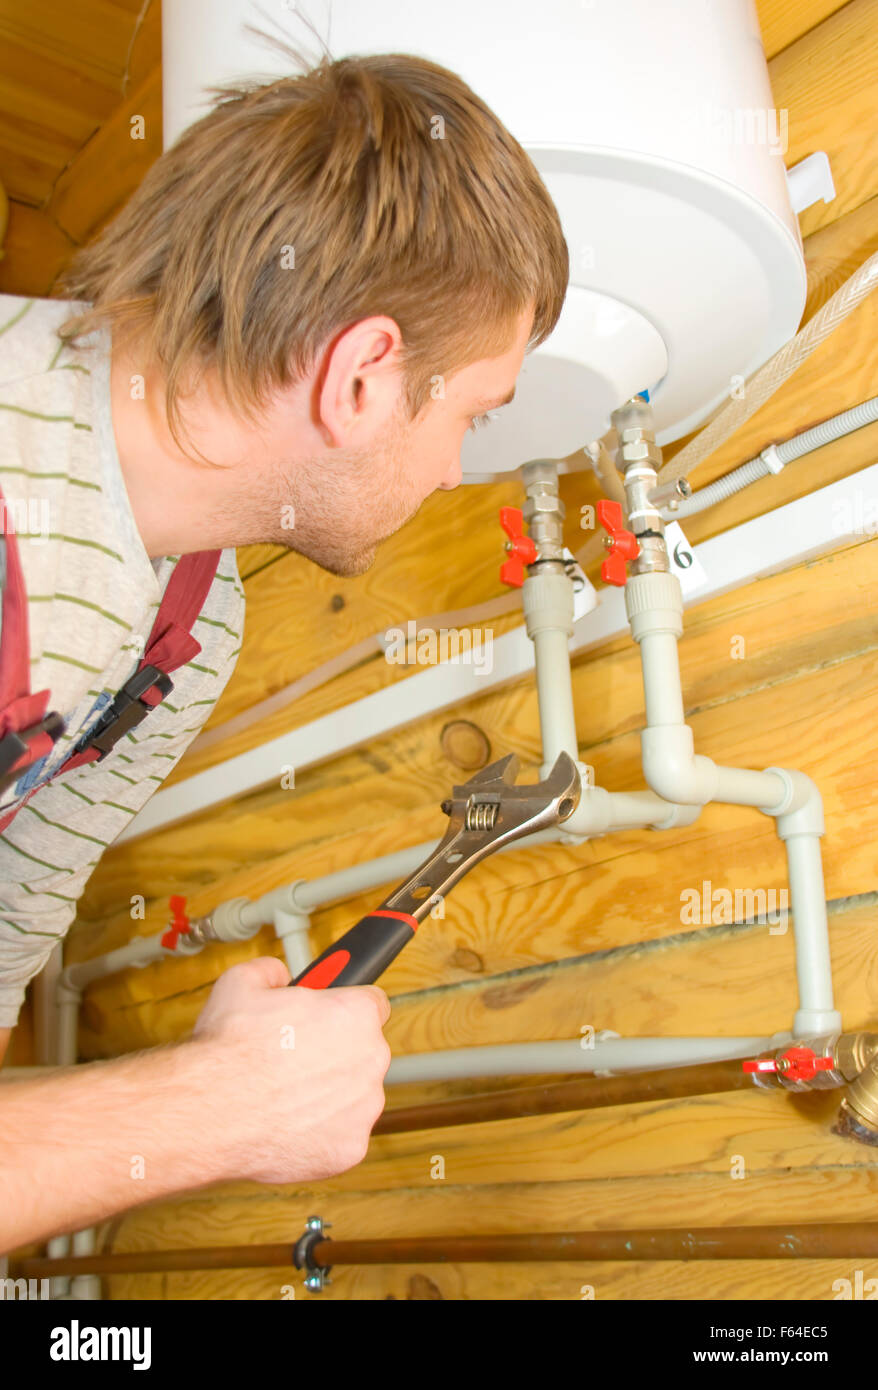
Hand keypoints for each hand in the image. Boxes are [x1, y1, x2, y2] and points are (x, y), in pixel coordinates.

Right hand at [191, 956, 391, 1183]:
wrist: (211, 1110)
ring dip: (329, 1094)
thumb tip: (278, 975)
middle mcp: (371, 1058)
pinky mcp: (350, 1148)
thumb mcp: (242, 983)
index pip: (372, 1004)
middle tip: (296, 1059)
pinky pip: (341, 1136)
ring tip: (283, 1094)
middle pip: (364, 1051)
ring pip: (354, 1096)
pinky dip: (319, 1133)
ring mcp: (364, 1107)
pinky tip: (286, 1124)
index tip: (331, 1019)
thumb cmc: (229, 1049)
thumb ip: (271, 971)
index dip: (345, 1010)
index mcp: (355, 1013)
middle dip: (336, 1053)